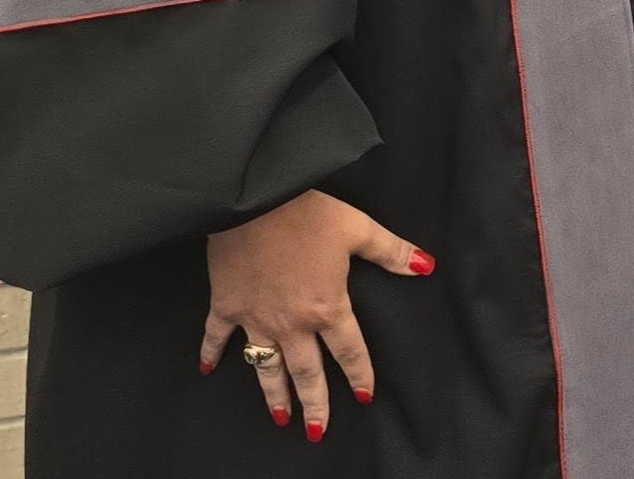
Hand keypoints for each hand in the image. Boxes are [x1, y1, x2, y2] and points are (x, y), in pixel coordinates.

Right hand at [200, 190, 433, 440]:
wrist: (254, 200)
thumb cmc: (308, 212)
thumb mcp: (358, 228)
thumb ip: (391, 252)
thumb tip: (425, 266)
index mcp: (327, 306)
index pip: (349, 350)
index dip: (359, 374)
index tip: (363, 397)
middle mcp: (292, 322)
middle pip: (306, 372)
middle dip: (314, 404)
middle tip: (316, 432)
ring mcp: (256, 318)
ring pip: (265, 367)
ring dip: (273, 393)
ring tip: (280, 417)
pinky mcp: (226, 305)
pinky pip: (216, 337)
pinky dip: (211, 354)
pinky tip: (208, 371)